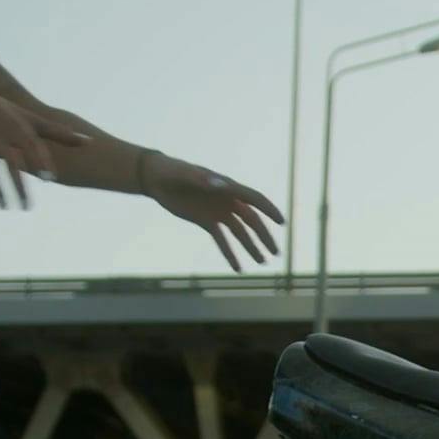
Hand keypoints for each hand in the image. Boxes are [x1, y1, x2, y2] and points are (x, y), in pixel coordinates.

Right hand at [0, 95, 75, 209]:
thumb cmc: (6, 113)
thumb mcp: (32, 119)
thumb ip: (60, 133)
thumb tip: (90, 142)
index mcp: (20, 129)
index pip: (33, 147)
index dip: (41, 162)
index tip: (49, 179)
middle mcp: (2, 137)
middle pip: (12, 163)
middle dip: (18, 185)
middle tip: (27, 207)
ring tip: (7, 208)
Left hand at [135, 151, 284, 269]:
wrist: (156, 178)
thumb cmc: (172, 171)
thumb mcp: (185, 174)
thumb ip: (203, 179)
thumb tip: (220, 184)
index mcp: (227, 186)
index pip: (254, 199)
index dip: (269, 210)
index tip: (282, 222)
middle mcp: (227, 200)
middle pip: (251, 220)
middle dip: (264, 236)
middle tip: (276, 253)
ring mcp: (218, 212)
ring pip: (240, 232)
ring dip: (251, 247)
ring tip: (262, 262)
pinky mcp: (206, 222)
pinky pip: (222, 240)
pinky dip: (229, 253)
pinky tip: (238, 268)